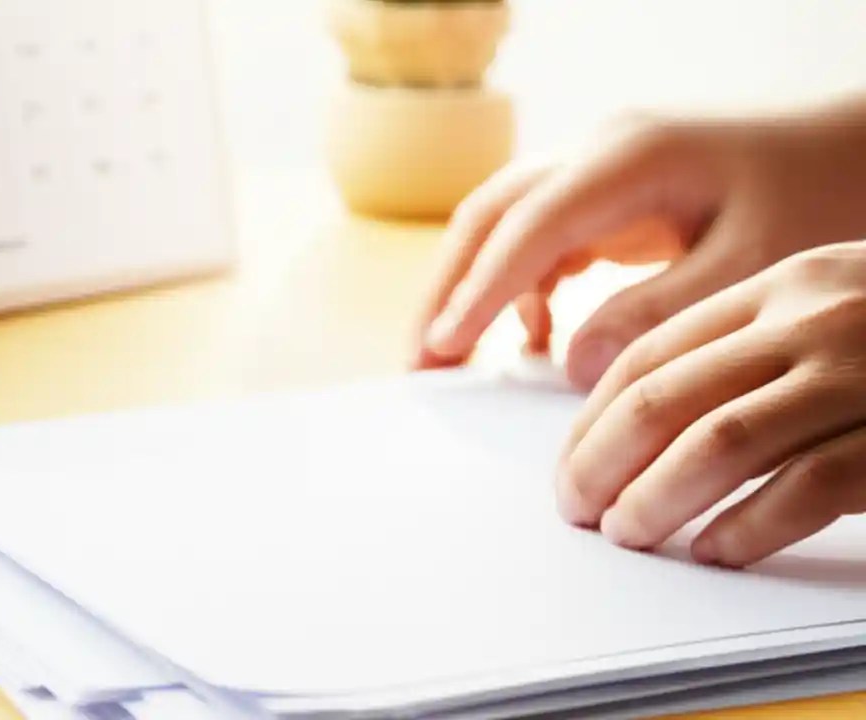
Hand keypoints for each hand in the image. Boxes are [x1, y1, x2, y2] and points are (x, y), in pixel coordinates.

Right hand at [415, 100, 865, 388]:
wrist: (854, 150)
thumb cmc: (820, 195)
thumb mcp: (750, 263)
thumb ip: (657, 312)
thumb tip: (567, 361)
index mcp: (630, 156)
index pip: (529, 225)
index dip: (481, 290)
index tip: (443, 347)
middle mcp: (599, 150)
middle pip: (491, 214)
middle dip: (448, 287)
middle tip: (420, 361)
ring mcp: (597, 166)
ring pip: (503, 223)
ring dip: (471, 287)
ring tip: (448, 358)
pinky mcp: (606, 192)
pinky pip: (539, 237)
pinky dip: (519, 288)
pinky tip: (529, 339)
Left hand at [559, 242, 865, 566]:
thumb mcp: (831, 314)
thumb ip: (748, 346)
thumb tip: (634, 418)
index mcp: (784, 286)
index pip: (653, 354)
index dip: (593, 419)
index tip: (568, 465)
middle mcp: (816, 320)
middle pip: (666, 397)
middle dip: (601, 462)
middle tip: (576, 507)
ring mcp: (862, 375)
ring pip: (721, 442)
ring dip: (656, 498)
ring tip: (627, 533)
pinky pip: (808, 487)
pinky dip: (750, 526)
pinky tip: (715, 550)